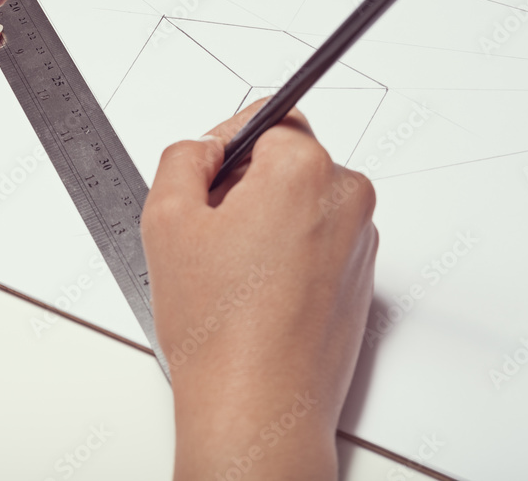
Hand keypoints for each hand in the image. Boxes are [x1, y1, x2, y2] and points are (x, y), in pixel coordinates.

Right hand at [141, 101, 377, 480]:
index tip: (210, 172)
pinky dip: (288, 254)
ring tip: (231, 274)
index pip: (270, 117)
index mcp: (306, 171)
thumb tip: (205, 146)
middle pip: (289, 162)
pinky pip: (318, 242)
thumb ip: (183, 157)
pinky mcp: (361, 280)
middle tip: (210, 234)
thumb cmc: (221, 330)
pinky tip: (255, 294)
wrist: (259, 410)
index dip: (229, 144)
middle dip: (247, 186)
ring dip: (267, 222)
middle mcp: (347, 200)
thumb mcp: (166, 219)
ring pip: (302, 204)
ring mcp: (361, 243)